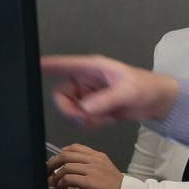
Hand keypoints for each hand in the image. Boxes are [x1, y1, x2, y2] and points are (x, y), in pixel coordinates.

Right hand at [41, 55, 178, 127]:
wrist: (157, 102)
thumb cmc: (146, 86)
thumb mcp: (127, 92)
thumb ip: (105, 100)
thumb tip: (85, 108)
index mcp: (93, 68)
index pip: (64, 64)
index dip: (47, 66)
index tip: (32, 67)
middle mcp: (87, 81)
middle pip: (61, 96)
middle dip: (72, 110)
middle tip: (86, 116)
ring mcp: (89, 95)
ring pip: (70, 111)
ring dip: (85, 119)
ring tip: (105, 116)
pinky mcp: (93, 108)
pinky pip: (81, 120)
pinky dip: (92, 123)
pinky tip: (107, 119)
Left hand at [48, 144, 122, 188]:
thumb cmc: (115, 187)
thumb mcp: (104, 170)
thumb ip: (89, 166)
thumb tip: (69, 169)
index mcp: (98, 156)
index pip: (74, 147)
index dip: (61, 153)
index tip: (55, 162)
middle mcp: (95, 160)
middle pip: (66, 155)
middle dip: (52, 164)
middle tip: (48, 173)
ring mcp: (93, 170)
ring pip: (65, 167)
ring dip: (56, 178)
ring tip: (57, 187)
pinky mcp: (90, 182)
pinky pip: (68, 179)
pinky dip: (62, 186)